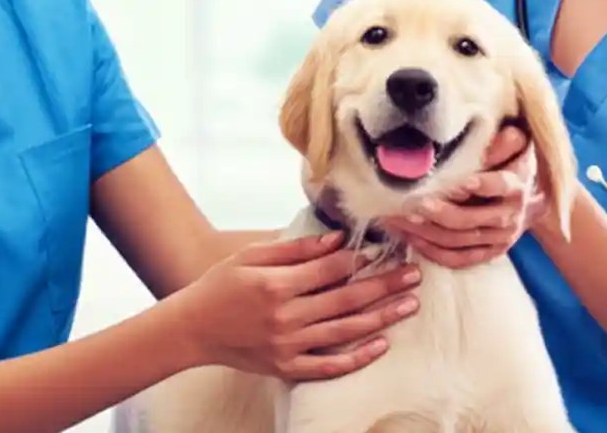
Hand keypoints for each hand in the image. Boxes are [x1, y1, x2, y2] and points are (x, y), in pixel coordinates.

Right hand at [177, 232, 421, 380]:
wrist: (192, 328)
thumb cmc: (220, 285)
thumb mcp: (251, 256)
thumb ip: (294, 248)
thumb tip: (337, 240)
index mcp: (276, 284)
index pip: (331, 269)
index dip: (361, 258)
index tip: (387, 250)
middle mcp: (286, 316)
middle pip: (347, 299)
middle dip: (384, 285)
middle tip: (414, 275)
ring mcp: (288, 345)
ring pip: (345, 332)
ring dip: (382, 318)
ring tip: (409, 305)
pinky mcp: (286, 367)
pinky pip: (329, 366)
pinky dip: (357, 357)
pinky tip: (381, 345)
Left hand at [382, 126, 547, 267]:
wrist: (529, 201)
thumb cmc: (511, 166)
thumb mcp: (513, 149)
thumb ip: (504, 141)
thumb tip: (501, 130)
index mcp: (516, 187)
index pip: (501, 186)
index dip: (484, 184)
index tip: (462, 181)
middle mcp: (509, 217)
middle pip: (471, 220)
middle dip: (440, 212)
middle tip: (414, 203)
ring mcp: (499, 239)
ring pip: (459, 241)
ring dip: (427, 232)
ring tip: (399, 219)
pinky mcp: (488, 253)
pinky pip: (458, 259)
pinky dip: (432, 251)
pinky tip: (410, 238)